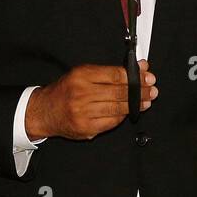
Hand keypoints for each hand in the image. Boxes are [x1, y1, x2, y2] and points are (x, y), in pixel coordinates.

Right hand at [26, 62, 154, 140]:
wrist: (45, 111)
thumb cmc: (66, 91)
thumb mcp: (83, 74)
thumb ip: (110, 72)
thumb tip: (139, 67)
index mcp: (81, 76)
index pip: (115, 75)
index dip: (135, 76)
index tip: (147, 76)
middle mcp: (81, 94)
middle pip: (119, 92)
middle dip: (140, 91)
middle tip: (152, 90)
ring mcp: (83, 113)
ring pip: (117, 108)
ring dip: (135, 105)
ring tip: (146, 101)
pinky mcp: (86, 128)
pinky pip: (111, 122)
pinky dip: (122, 116)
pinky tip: (129, 111)